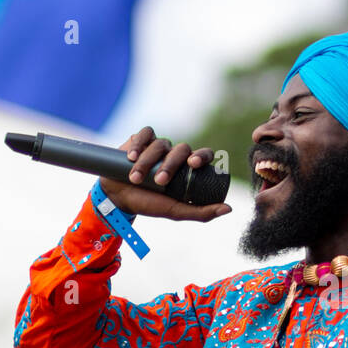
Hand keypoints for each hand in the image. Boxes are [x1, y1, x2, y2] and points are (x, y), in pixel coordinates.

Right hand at [97, 127, 230, 221]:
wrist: (119, 199)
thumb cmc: (149, 204)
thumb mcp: (175, 211)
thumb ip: (201, 212)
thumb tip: (228, 208)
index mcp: (188, 168)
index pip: (203, 155)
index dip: (202, 156)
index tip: (194, 164)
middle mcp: (175, 154)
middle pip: (180, 149)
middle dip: (170, 165)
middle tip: (160, 181)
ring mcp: (157, 146)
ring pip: (160, 144)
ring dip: (148, 162)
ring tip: (135, 178)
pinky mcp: (140, 140)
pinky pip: (144, 135)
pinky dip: (138, 144)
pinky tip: (131, 156)